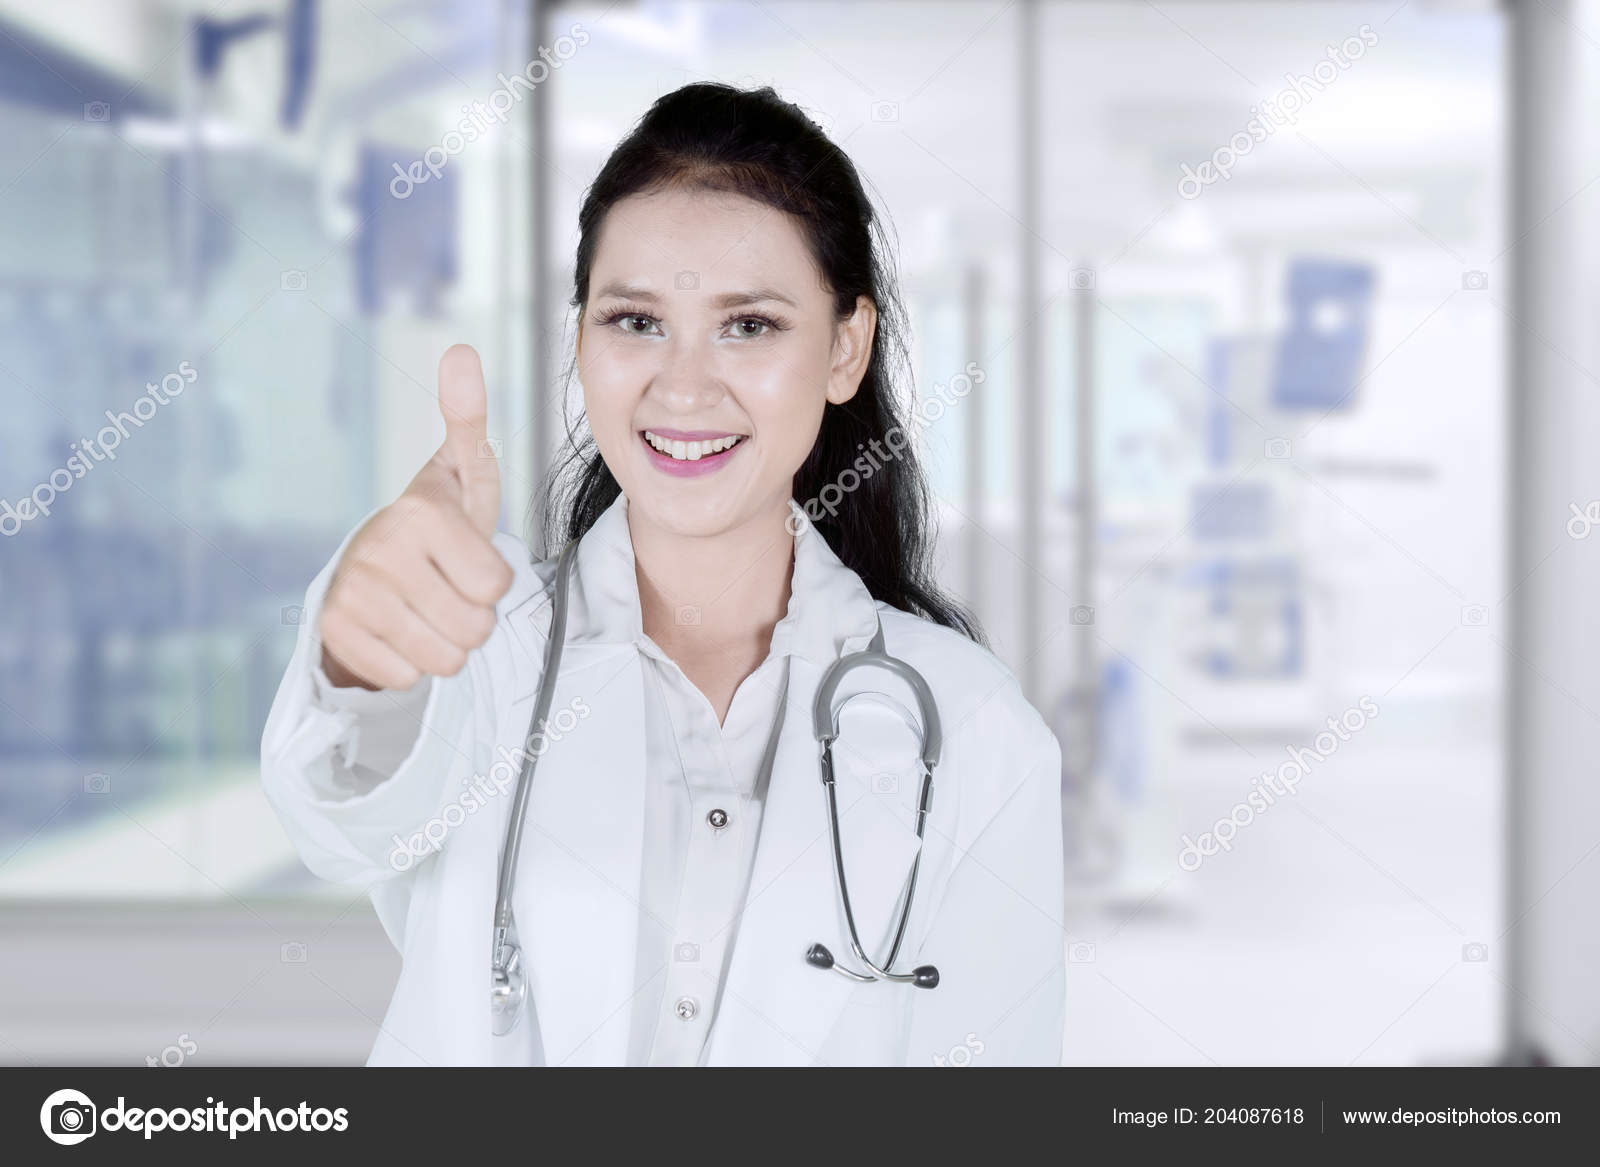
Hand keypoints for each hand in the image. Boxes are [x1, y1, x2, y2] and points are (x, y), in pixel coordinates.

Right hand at [319, 344, 512, 690]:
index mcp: (420, 513)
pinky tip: (398, 632)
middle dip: (471, 618)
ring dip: (446, 645)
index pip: (497, 585)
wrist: (367, 575)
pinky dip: (410, 664)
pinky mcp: (336, 634)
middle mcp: (380, 551)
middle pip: (475, 628)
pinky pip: (407, 676)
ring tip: (427, 611)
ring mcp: (353, 594)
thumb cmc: (432, 527)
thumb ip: (468, 420)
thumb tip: (462, 351)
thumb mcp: (461, 474)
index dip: (492, 582)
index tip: (466, 561)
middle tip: (446, 591)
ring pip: (445, 659)